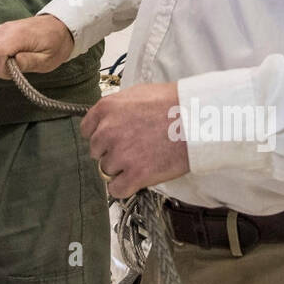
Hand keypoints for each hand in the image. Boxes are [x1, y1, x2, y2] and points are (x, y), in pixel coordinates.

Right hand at [0, 13, 73, 78]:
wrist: (57, 26)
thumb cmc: (55, 44)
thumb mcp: (48, 59)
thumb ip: (29, 62)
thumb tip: (10, 64)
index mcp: (18, 35)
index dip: (1, 68)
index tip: (15, 71)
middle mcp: (4, 30)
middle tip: (17, 69)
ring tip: (16, 63)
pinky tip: (10, 58)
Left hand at [81, 82, 188, 198]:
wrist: (196, 118)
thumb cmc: (172, 103)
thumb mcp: (137, 94)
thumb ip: (116, 109)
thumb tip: (108, 119)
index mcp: (106, 109)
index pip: (87, 130)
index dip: (100, 136)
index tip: (111, 140)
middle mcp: (108, 131)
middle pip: (96, 151)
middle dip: (111, 152)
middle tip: (132, 149)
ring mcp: (121, 154)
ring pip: (107, 170)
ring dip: (120, 169)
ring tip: (142, 160)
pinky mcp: (136, 174)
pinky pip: (116, 189)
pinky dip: (124, 187)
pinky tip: (136, 179)